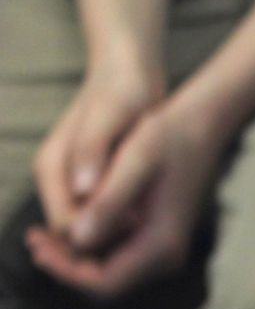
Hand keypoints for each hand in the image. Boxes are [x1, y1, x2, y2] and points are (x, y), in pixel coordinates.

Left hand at [26, 104, 224, 298]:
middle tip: (34, 238)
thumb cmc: (168, 137)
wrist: (202, 126)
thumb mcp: (135, 161)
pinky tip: (67, 225)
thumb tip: (77, 238)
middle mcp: (166, 256)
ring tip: (42, 233)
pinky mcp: (158, 240)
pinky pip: (117, 260)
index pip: (103, 282)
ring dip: (74, 259)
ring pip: (108, 275)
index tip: (37, 242)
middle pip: (105, 286)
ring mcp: (164, 251)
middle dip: (66, 267)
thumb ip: (108, 202)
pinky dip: (88, 249)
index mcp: (161, 243)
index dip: (64, 270)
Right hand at [31, 65, 163, 243]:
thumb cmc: (122, 90)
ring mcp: (70, 178)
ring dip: (113, 233)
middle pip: (73, 233)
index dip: (100, 236)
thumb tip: (81, 190)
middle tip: (146, 233)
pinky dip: (119, 220)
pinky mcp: (89, 176)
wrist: (126, 68)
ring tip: (148, 225)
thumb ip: (93, 151)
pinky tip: (146, 216)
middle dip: (105, 240)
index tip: (137, 229)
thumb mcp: (113, 116)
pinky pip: (99, 212)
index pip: (67, 226)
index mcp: (52, 166)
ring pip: (87, 226)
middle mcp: (55, 177)